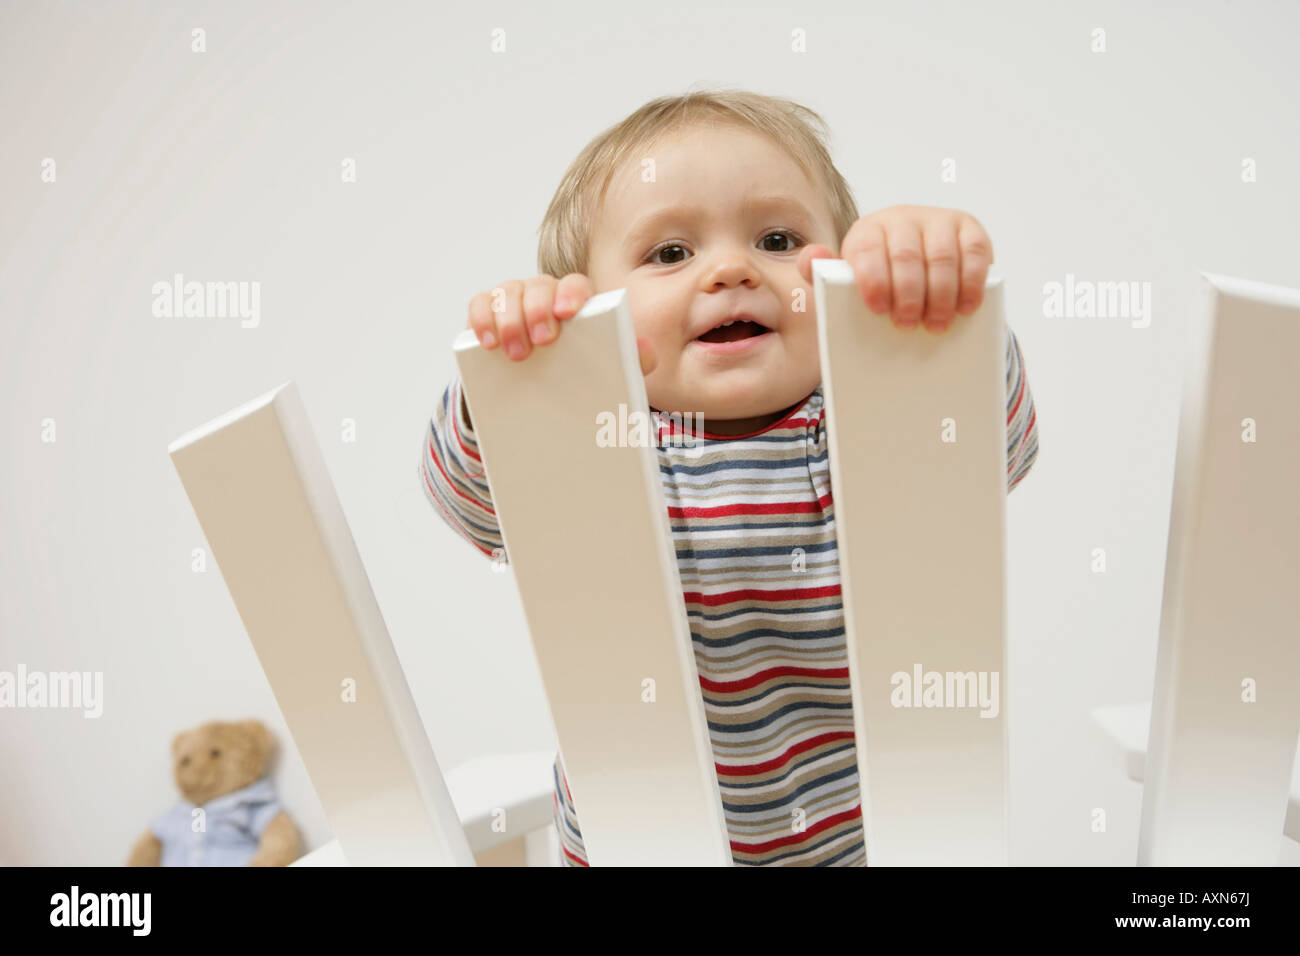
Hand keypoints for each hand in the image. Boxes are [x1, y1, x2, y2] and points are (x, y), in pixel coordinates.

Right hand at [466, 273, 656, 373]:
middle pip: (539, 286)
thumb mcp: (606, 368)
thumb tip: (646, 351)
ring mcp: (513, 301)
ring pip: (508, 293)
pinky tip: (486, 340)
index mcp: (575, 302)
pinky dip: (481, 318)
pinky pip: (480, 304)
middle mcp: (543, 294)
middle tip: (542, 341)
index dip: (571, 294)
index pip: (575, 285)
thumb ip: (631, 359)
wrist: (540, 393)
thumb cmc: (577, 371)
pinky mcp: (487, 314)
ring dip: (509, 320)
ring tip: (514, 352)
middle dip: (538, 310)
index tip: (567, 312)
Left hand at [797, 205, 993, 332]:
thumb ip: (822, 274)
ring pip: (941, 257)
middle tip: (909, 324)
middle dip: (908, 293)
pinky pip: (974, 252)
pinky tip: (966, 307)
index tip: (878, 309)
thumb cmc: (879, 279)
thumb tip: (811, 257)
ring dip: (940, 294)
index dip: (874, 280)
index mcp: (867, 231)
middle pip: (906, 255)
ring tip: (936, 323)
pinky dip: (971, 282)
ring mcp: (937, 220)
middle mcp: (901, 219)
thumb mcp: (847, 279)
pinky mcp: (968, 228)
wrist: (920, 266)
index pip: (868, 250)